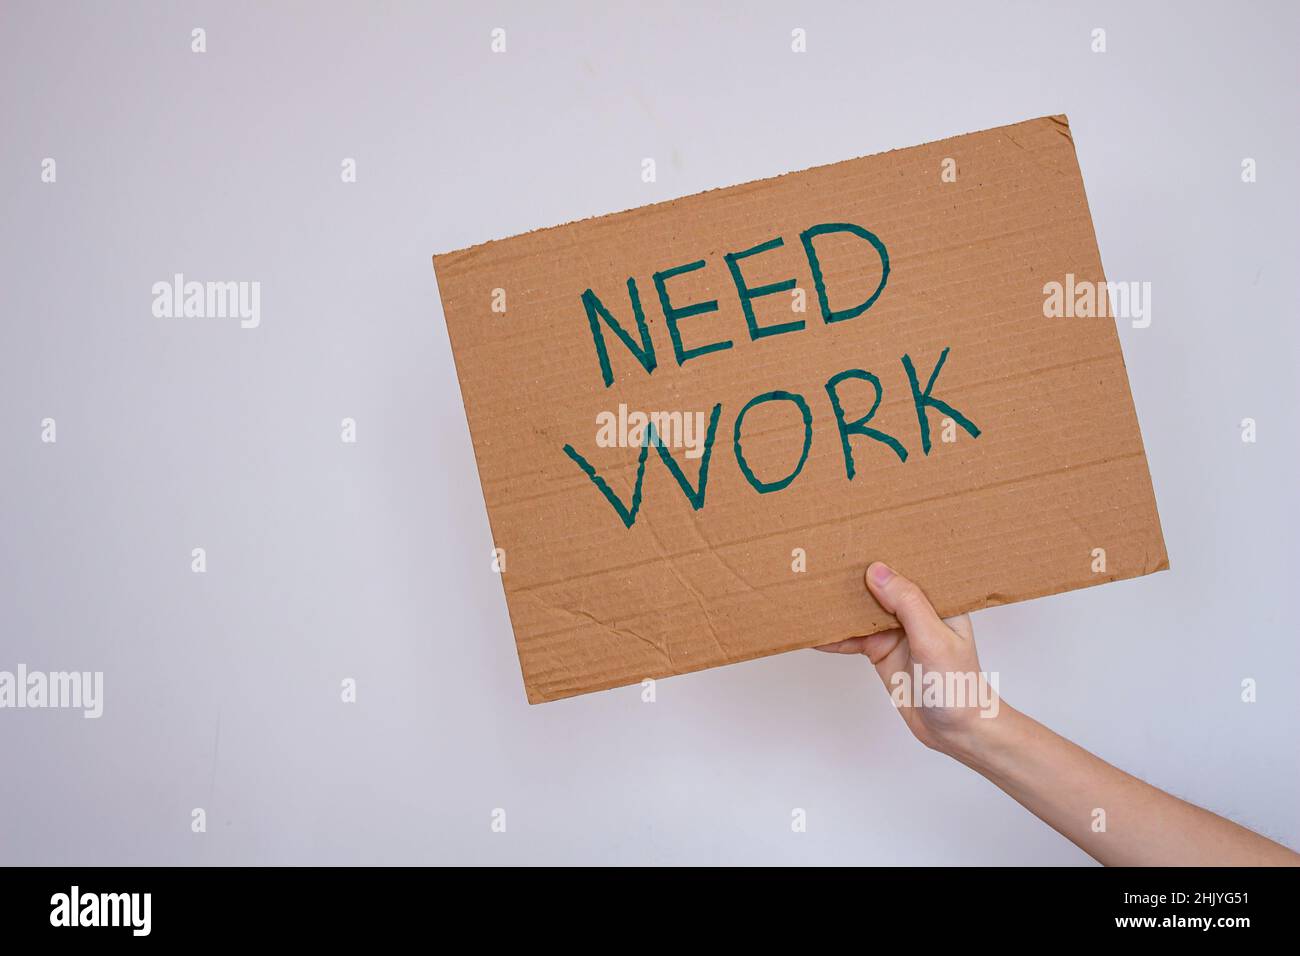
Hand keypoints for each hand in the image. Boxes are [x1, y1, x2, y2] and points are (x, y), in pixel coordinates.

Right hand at [816, 562, 998, 756]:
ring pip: (861, 612)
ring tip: (810, 594)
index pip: (907, 568)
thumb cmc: (959, 685)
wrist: (956, 731)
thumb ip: (908, 604)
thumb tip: (876, 571)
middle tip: (822, 563)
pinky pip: (852, 639)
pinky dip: (834, 637)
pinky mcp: (881, 651)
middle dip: (853, 578)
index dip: (883, 553)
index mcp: (938, 599)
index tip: (855, 541)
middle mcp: (915, 611)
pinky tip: (814, 633)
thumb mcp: (934, 640)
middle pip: (879, 587)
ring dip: (839, 608)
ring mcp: (896, 631)